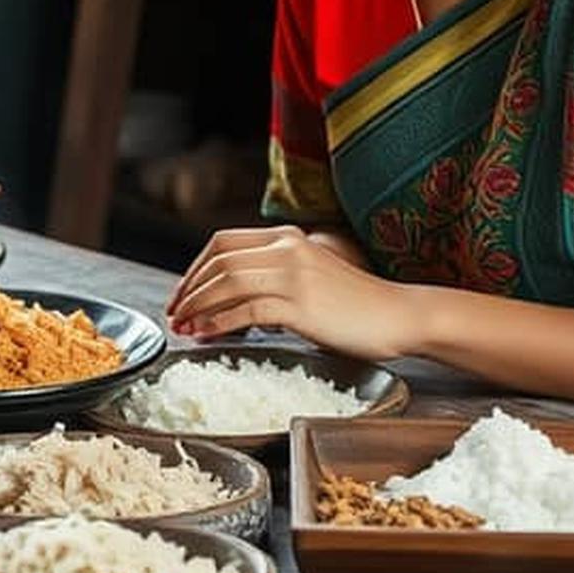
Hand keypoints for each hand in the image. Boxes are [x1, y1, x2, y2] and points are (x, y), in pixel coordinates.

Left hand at [164, 225, 418, 360]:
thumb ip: (271, 280)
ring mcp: (295, 275)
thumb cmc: (355, 306)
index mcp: (287, 237)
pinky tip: (205, 335)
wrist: (399, 316)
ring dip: (197, 305)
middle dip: (188, 288)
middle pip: (218, 260)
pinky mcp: (302, 305)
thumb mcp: (308, 278)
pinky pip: (247, 310)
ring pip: (227, 282)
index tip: (180, 294)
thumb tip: (224, 304)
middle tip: (174, 314)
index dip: (194, 269)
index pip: (222, 243)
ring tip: (183, 326)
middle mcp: (288, 248)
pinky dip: (218, 323)